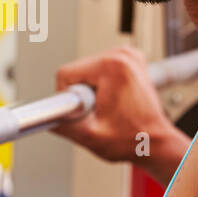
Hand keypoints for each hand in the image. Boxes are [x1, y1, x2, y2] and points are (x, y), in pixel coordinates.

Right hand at [50, 46, 185, 178]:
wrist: (155, 141)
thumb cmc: (132, 139)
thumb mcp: (89, 136)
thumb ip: (62, 124)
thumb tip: (43, 116)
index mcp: (113, 66)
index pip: (66, 74)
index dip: (67, 97)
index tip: (85, 112)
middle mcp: (122, 55)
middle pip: (77, 70)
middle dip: (81, 94)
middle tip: (99, 112)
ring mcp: (129, 55)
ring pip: (86, 70)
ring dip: (90, 90)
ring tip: (108, 107)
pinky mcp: (130, 60)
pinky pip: (99, 69)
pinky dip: (101, 84)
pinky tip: (113, 99)